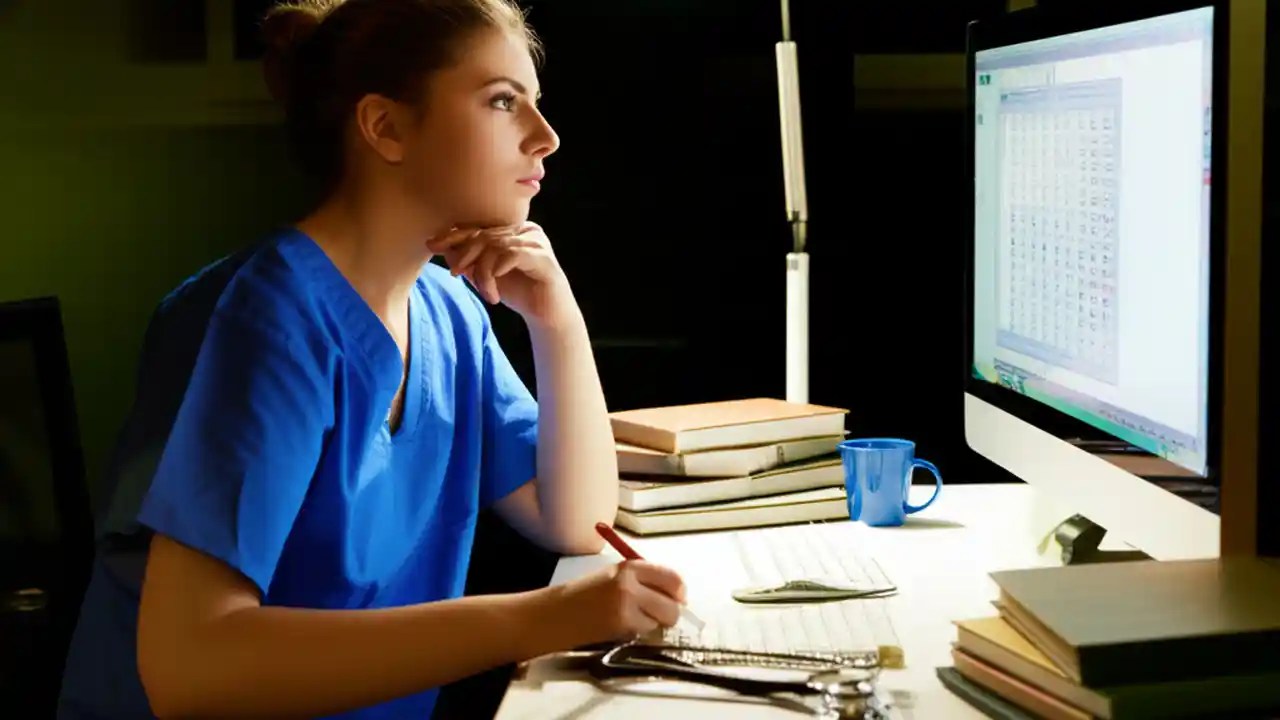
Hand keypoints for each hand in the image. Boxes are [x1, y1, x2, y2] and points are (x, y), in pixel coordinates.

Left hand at [426, 222, 576, 328]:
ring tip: (485, 293)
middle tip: (457, 274)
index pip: (480, 227)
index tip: (432, 245)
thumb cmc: (518, 292)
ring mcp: (537, 242)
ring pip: (496, 246)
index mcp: (513, 229)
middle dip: (466, 256)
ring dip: (483, 272)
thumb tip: (443, 248)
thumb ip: (469, 261)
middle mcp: (526, 229)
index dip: (454, 235)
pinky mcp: (543, 257)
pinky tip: (494, 290)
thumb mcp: (486, 275)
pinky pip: (512, 255)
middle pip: (485, 235)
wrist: (547, 315)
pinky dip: (496, 271)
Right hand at [552, 560, 687, 645]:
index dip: (679, 591)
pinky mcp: (622, 625)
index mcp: (629, 566)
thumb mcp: (612, 577)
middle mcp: (631, 583)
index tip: (678, 599)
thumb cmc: (581, 595)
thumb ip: (641, 581)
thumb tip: (674, 595)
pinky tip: (622, 628)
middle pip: (673, 602)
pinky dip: (639, 633)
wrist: (553, 614)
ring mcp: (627, 605)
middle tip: (659, 615)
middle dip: (671, 612)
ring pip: (662, 620)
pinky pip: (646, 632)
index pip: (672, 577)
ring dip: (654, 624)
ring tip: (634, 621)